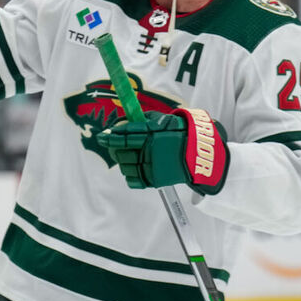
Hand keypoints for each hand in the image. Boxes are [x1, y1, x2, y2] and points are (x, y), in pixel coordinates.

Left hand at [96, 109, 229, 194]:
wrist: (199, 154)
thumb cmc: (180, 133)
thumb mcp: (164, 120)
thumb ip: (143, 120)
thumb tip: (122, 123)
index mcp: (151, 134)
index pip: (123, 135)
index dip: (109, 136)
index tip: (101, 136)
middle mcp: (150, 150)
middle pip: (120, 151)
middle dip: (113, 148)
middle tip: (111, 145)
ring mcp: (152, 166)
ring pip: (124, 166)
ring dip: (121, 161)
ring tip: (124, 156)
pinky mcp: (155, 179)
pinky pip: (133, 180)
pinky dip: (129, 175)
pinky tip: (131, 168)